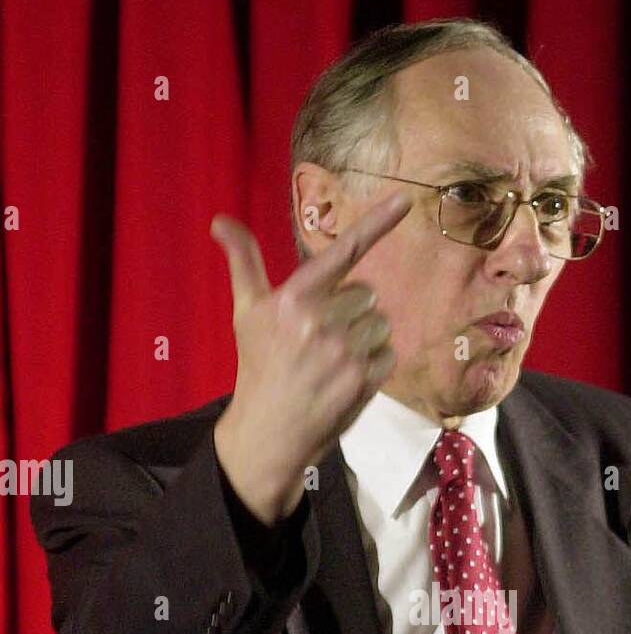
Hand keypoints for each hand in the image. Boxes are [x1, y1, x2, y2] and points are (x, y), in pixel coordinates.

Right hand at [210, 190, 410, 524]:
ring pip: (381, 323)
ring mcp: (345, 352)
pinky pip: (389, 353)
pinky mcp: (363, 380)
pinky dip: (376, 364)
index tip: (406, 200)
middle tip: (323, 339)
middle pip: (366, 293)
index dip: (377, 223)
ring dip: (366, 337)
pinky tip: (349, 377)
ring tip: (335, 360)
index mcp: (293, 299)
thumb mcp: (246, 313)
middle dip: (351, 311)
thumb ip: (243, 263)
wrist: (269, 433)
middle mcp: (321, 321)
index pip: (343, 252)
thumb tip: (220, 221)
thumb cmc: (258, 367)